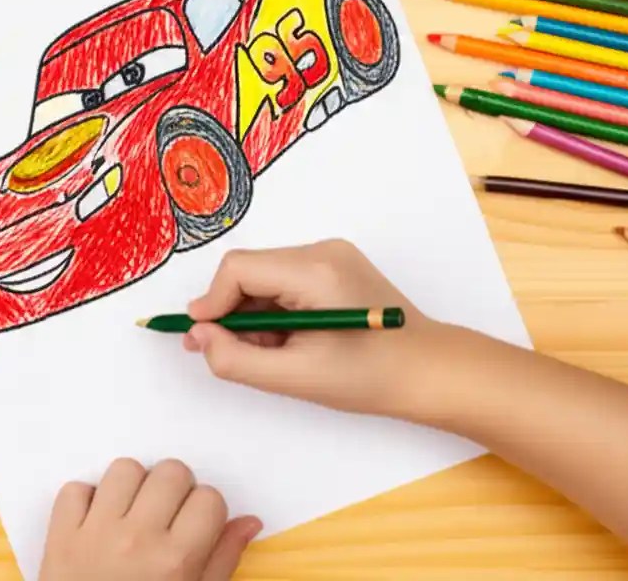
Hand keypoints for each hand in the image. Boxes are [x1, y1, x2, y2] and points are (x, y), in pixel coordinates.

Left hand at [40, 458, 260, 580]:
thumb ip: (222, 559)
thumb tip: (248, 522)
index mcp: (176, 561)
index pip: (210, 498)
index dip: (207, 509)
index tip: (197, 524)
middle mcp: (137, 541)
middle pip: (171, 472)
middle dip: (176, 489)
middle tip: (168, 516)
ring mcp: (95, 534)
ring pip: (125, 469)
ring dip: (132, 486)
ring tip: (132, 514)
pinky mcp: (60, 535)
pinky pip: (75, 489)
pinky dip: (87, 500)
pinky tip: (98, 522)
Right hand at [184, 239, 451, 417]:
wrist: (429, 372)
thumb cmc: (370, 377)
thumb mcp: (296, 376)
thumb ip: (237, 359)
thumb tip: (199, 336)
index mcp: (316, 270)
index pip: (239, 269)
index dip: (211, 303)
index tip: (200, 340)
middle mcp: (323, 251)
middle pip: (250, 271)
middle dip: (231, 312)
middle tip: (224, 354)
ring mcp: (332, 256)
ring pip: (265, 278)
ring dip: (252, 316)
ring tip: (267, 356)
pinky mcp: (336, 268)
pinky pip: (285, 282)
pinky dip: (274, 312)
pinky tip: (286, 344)